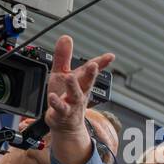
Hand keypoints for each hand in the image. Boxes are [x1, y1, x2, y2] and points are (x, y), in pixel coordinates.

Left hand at [44, 35, 115, 163]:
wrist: (65, 125)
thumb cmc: (65, 98)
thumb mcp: (61, 74)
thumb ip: (63, 57)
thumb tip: (66, 37)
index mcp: (81, 83)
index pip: (92, 71)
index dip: (101, 63)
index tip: (110, 56)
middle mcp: (79, 93)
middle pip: (87, 83)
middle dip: (91, 74)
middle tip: (94, 65)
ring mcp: (72, 104)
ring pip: (75, 95)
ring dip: (73, 87)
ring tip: (69, 76)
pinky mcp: (62, 113)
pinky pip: (60, 109)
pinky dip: (56, 103)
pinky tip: (52, 96)